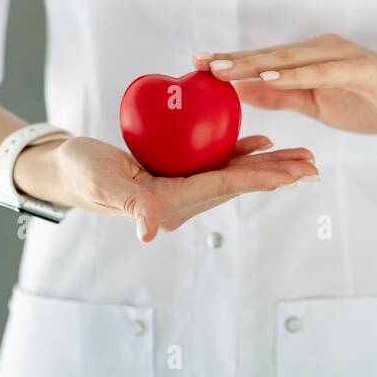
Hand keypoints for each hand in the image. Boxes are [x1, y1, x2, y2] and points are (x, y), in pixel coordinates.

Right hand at [14, 134, 316, 242]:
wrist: (64, 169)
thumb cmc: (81, 173)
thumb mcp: (105, 183)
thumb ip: (131, 205)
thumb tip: (150, 233)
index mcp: (172, 202)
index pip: (225, 186)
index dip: (260, 177)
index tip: (292, 172)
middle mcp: (183, 198)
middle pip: (240, 183)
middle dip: (278, 174)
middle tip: (313, 166)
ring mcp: (181, 185)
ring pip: (234, 174)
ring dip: (268, 165)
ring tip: (301, 158)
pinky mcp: (176, 171)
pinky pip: (216, 163)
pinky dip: (241, 153)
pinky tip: (261, 143)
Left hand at [193, 34, 376, 133]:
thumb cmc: (374, 102)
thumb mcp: (319, 105)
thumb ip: (283, 96)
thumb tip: (244, 91)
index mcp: (310, 59)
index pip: (263, 61)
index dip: (231, 63)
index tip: (195, 65)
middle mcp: (320, 50)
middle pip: (268, 55)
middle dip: (231, 59)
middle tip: (195, 62)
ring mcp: (339, 56)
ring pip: (288, 60)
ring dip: (253, 63)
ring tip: (221, 68)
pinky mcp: (358, 68)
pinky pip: (319, 72)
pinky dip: (292, 74)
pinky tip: (268, 77)